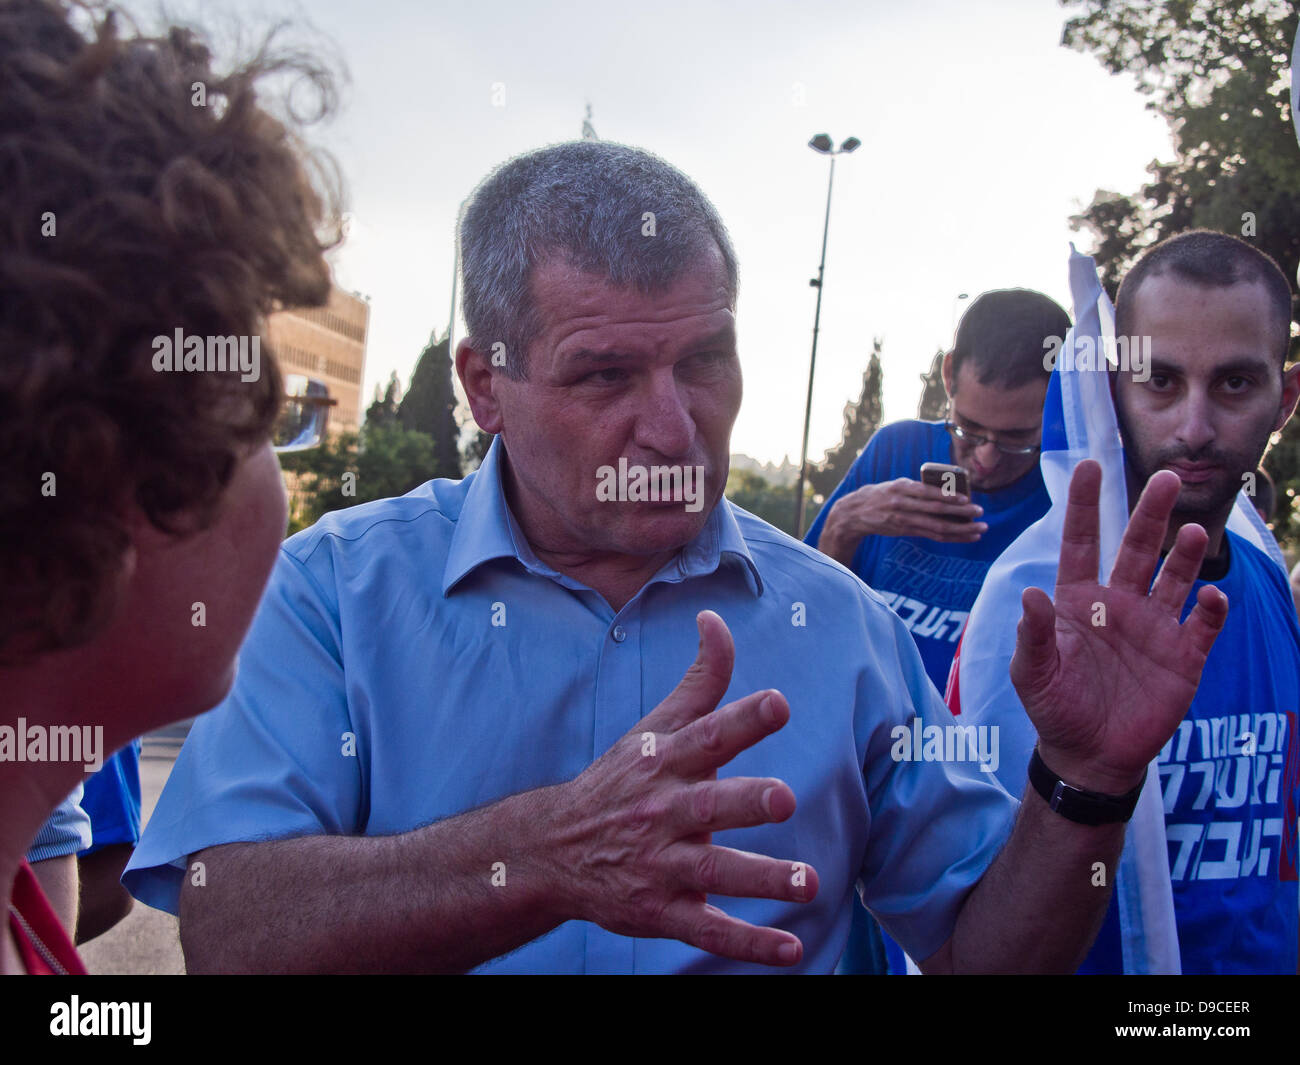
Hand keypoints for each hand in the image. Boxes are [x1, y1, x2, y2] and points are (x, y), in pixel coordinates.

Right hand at [549, 610, 815, 965]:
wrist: (554, 849)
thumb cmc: (621, 780)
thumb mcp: (654, 726)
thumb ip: (699, 680)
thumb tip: (716, 618)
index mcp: (665, 762)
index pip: (706, 735)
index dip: (741, 719)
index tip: (777, 703)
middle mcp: (664, 811)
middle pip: (709, 805)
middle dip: (746, 801)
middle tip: (784, 797)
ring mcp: (661, 864)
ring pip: (714, 872)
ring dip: (761, 878)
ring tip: (808, 883)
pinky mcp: (662, 910)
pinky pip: (708, 929)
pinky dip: (748, 945)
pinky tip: (790, 952)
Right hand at [821, 478, 984, 559]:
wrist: (853, 513)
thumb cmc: (881, 495)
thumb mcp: (896, 485)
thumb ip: (917, 489)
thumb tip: (948, 492)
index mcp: (901, 487)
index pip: (929, 493)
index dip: (949, 498)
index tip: (967, 500)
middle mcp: (902, 504)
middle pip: (936, 511)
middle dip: (961, 513)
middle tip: (980, 514)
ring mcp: (903, 519)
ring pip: (936, 527)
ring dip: (960, 529)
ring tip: (979, 529)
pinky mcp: (904, 531)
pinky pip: (932, 535)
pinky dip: (951, 537)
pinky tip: (965, 536)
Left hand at [1009, 461, 1227, 794]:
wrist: (1090, 755)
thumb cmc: (1055, 708)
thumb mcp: (1033, 674)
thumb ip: (1033, 635)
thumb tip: (1031, 594)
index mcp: (1078, 601)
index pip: (1081, 542)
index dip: (1084, 505)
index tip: (1089, 466)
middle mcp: (1118, 604)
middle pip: (1136, 548)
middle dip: (1149, 514)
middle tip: (1165, 478)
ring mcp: (1153, 627)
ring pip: (1174, 578)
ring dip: (1185, 555)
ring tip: (1194, 531)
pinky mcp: (1183, 656)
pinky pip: (1203, 625)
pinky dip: (1211, 609)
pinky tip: (1212, 596)